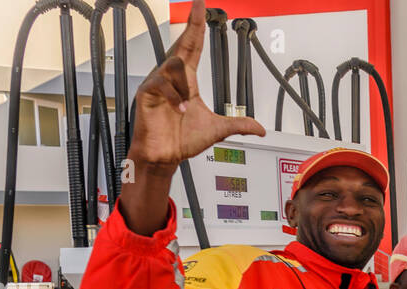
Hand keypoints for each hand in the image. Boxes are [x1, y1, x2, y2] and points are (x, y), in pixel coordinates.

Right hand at [129, 0, 264, 172]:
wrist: (164, 156)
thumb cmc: (182, 140)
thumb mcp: (217, 130)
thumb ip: (238, 125)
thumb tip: (259, 128)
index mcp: (187, 80)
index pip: (193, 46)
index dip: (197, 25)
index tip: (201, 7)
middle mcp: (172, 78)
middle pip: (182, 44)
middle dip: (191, 25)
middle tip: (199, 7)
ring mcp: (158, 84)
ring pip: (174, 65)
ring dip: (184, 86)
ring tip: (187, 108)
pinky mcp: (147, 93)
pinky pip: (161, 84)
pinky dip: (174, 97)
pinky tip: (180, 110)